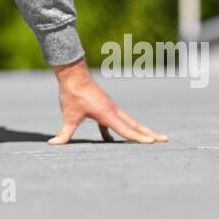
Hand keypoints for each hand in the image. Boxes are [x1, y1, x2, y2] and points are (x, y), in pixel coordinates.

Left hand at [49, 57, 167, 144]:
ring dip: (140, 130)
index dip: (139, 138)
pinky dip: (119, 129)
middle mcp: (113, 110)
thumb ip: (63, 134)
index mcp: (107, 114)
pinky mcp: (105, 106)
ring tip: (153, 138)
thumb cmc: (72, 94)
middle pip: (135, 125)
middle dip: (149, 134)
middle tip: (165, 140)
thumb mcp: (69, 116)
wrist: (73, 73)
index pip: (126, 130)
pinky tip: (111, 140)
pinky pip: (116, 120)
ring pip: (129, 121)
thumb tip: (52, 145)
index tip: (153, 143)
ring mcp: (110, 107)